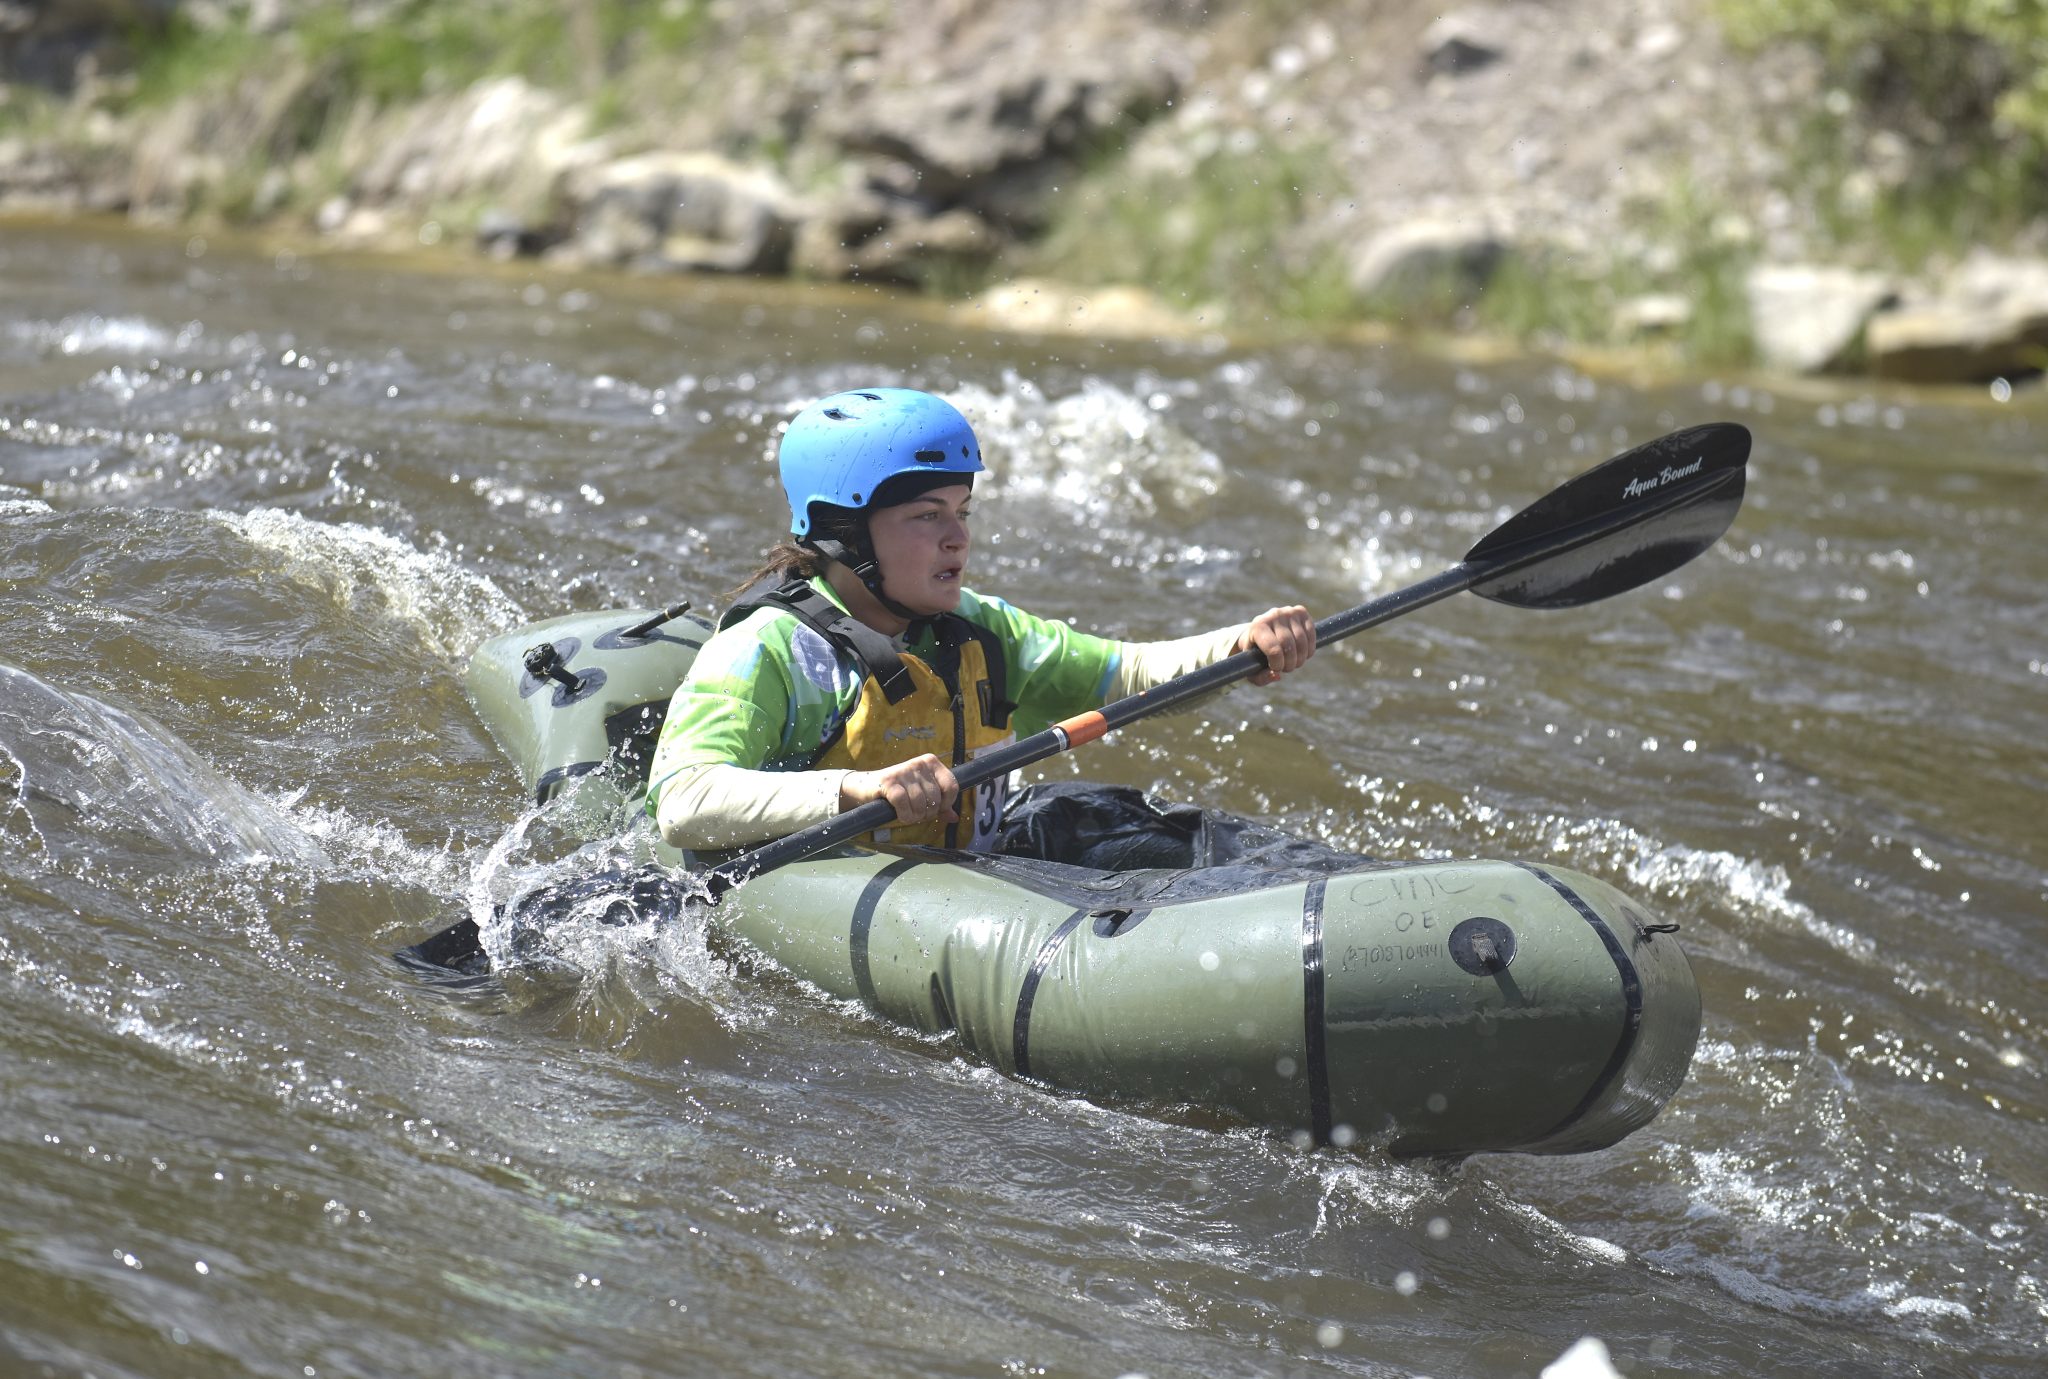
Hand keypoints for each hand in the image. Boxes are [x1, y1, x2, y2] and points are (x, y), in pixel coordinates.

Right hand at [840, 754, 959, 825]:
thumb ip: (939, 804)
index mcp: (931, 762)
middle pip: (935, 798)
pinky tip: (900, 814)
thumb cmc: (899, 791)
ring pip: (920, 803)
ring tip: (907, 814)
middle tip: (916, 813)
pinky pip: (903, 803)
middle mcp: (919, 763)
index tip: (935, 809)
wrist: (867, 787)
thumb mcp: (921, 794)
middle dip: (927, 813)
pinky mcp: (889, 781)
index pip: (951, 786)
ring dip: (914, 816)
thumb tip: (954, 818)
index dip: (946, 804)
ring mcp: (903, 771)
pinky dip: (904, 815)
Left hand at [1238, 605, 1314, 685]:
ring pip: (1302, 641)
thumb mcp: (1252, 668)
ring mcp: (1288, 612)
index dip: (1278, 664)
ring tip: (1294, 663)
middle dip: (1290, 663)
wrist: (1260, 631)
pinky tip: (1303, 654)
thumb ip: (1261, 677)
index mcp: (1258, 627)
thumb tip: (1277, 676)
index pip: (1274, 649)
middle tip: (1286, 668)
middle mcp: (1273, 615)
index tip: (1276, 669)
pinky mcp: (1301, 611)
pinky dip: (1309, 649)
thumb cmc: (1254, 654)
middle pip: (1289, 646)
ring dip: (1300, 658)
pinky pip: (1311, 634)